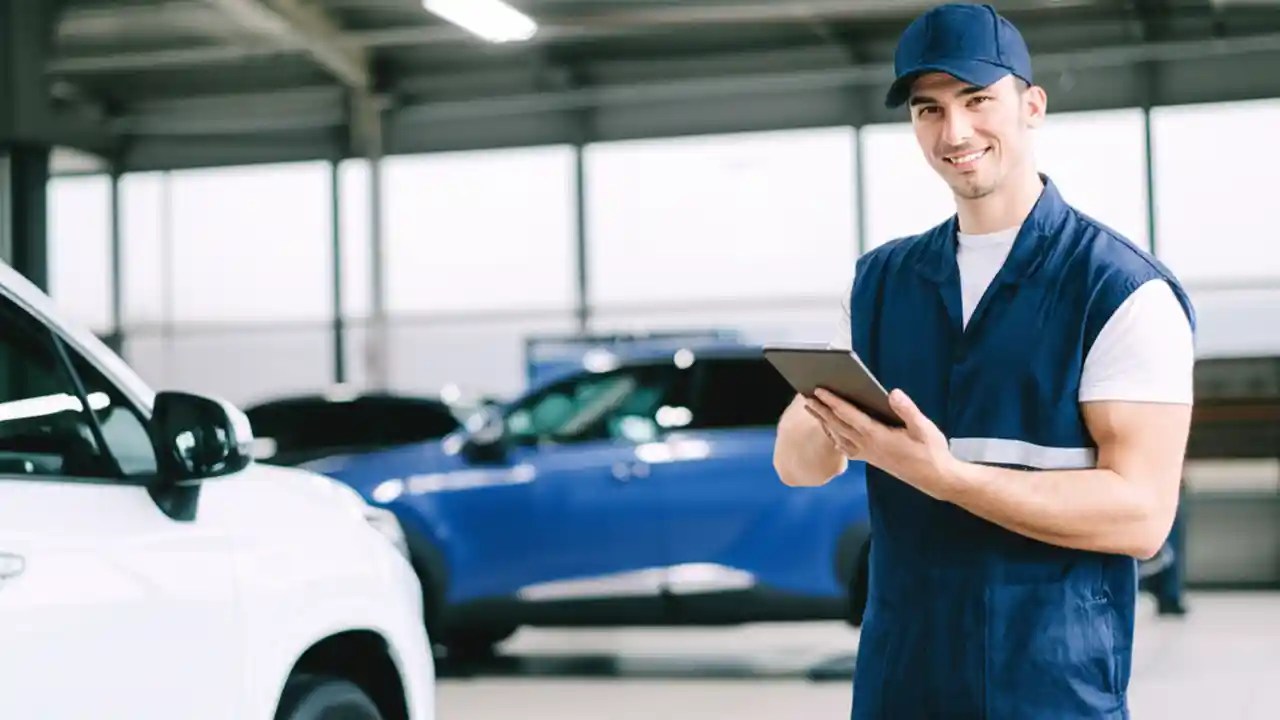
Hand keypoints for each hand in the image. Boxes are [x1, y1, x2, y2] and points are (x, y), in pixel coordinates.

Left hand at [805, 387, 961, 501]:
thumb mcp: (923, 428)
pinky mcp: (871, 459)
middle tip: (804, 396)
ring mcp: (867, 454)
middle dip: (820, 410)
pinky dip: (834, 436)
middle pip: (837, 425)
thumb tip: (892, 393)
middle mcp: (867, 446)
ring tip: (812, 409)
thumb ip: (907, 410)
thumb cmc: (931, 451)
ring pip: (838, 436)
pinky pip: (845, 447)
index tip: (818, 390)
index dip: (833, 402)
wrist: (935, 478)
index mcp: (877, 436)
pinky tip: (830, 431)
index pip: (849, 415)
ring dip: (824, 422)